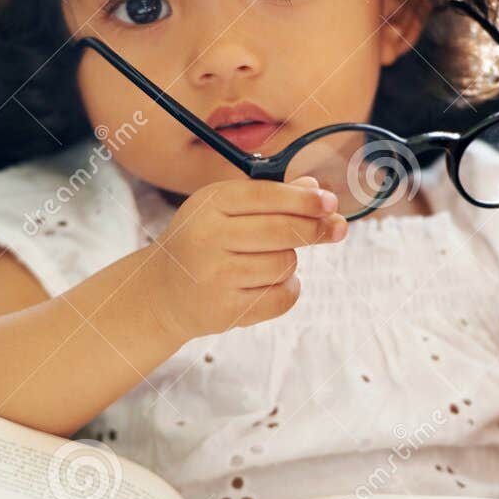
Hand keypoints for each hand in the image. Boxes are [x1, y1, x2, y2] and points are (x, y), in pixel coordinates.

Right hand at [145, 174, 346, 344]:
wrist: (163, 292)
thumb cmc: (202, 243)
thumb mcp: (224, 210)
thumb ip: (269, 196)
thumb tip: (314, 188)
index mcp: (209, 204)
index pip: (267, 196)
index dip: (305, 200)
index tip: (331, 203)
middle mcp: (209, 237)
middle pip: (283, 231)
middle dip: (315, 229)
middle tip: (335, 229)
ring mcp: (216, 276)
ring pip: (285, 265)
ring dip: (289, 263)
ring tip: (268, 263)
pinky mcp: (226, 310)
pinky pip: (281, 297)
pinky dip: (286, 290)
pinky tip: (268, 284)